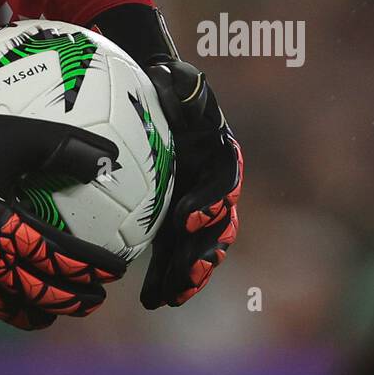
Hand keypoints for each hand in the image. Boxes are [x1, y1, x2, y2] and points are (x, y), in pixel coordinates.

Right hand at [0, 48, 128, 329]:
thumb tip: (110, 156)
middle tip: (94, 299)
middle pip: (36, 292)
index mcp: (7, 227)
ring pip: (3, 307)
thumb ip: (67, 147)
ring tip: (52, 312)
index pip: (61, 259)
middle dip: (71, 300)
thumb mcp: (19, 135)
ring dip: (34, 313)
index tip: (115, 270)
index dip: (91, 269)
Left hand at [138, 57, 241, 308]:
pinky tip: (150, 298)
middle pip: (217, 226)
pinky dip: (165, 276)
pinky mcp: (174, 222)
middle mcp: (214, 187)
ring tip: (168, 298)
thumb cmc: (169, 88)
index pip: (222, 182)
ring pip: (197, 248)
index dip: (211, 202)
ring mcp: (195, 207)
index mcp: (220, 157)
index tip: (188, 216)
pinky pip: (173, 252)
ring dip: (186, 275)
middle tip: (188, 273)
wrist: (155, 101)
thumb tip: (173, 75)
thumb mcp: (178, 80)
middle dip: (204, 252)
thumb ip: (182, 83)